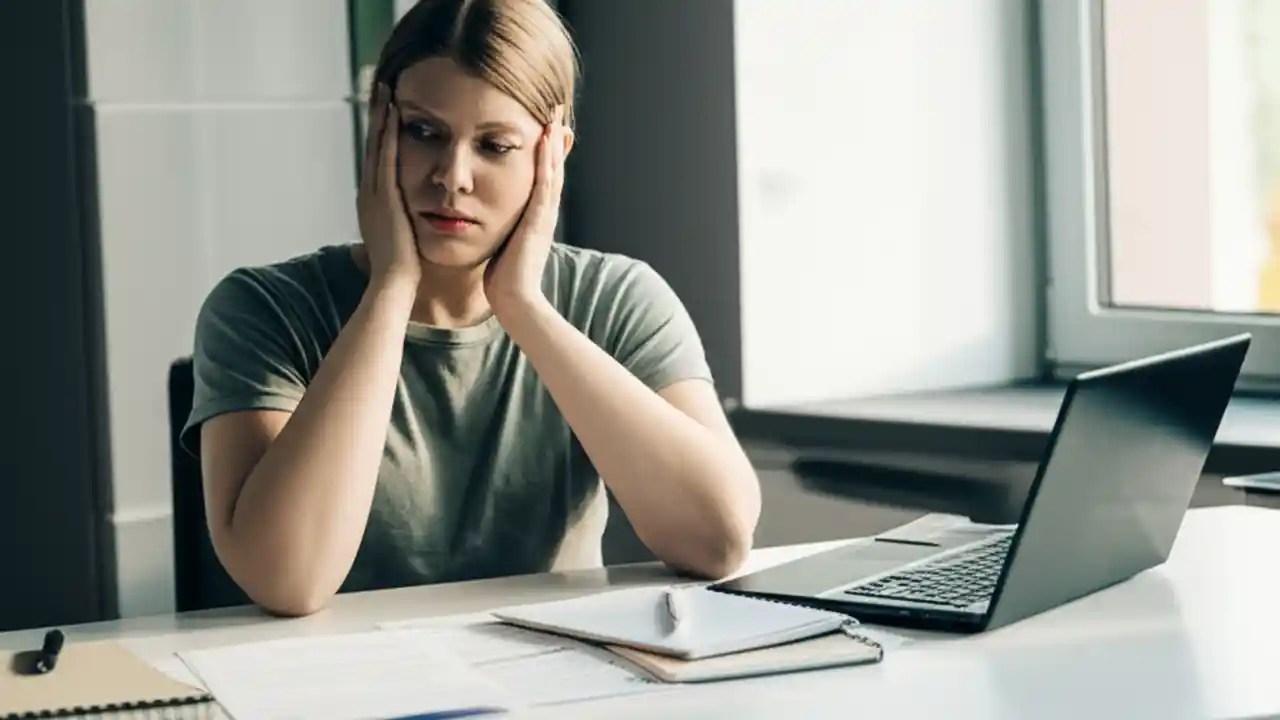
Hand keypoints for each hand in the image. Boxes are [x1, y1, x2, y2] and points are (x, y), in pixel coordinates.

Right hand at [357, 82, 420, 288]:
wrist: (395, 285)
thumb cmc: (403, 272)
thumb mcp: (401, 242)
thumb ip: (402, 226)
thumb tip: (408, 223)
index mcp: (372, 203)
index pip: (375, 159)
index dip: (378, 132)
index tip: (385, 109)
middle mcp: (369, 194)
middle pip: (371, 145)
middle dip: (375, 115)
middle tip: (379, 86)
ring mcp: (374, 194)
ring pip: (375, 146)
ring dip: (380, 116)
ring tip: (385, 88)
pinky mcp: (385, 197)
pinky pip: (386, 158)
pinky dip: (389, 135)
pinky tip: (394, 114)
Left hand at [484, 105, 572, 315]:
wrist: (515, 301)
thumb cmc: (505, 279)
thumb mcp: (505, 245)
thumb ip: (505, 230)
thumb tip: (492, 220)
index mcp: (535, 217)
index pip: (543, 177)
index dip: (546, 152)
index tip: (544, 127)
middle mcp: (544, 213)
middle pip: (553, 168)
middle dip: (554, 140)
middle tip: (556, 111)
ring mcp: (543, 216)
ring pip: (552, 172)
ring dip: (553, 144)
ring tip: (554, 117)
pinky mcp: (537, 222)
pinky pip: (544, 186)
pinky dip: (546, 163)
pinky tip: (545, 143)